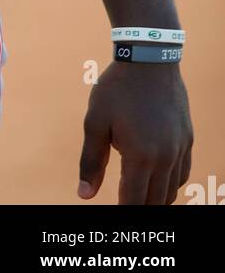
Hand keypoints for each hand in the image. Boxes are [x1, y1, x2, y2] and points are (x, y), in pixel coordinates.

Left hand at [78, 61, 192, 204]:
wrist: (149, 59)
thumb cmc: (116, 89)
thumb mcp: (95, 121)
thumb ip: (90, 161)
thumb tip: (84, 195)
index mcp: (140, 155)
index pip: (133, 201)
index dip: (123, 211)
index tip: (113, 213)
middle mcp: (165, 157)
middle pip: (155, 201)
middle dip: (139, 208)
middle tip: (124, 205)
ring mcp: (179, 149)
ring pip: (171, 191)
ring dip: (156, 199)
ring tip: (138, 198)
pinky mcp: (187, 139)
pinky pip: (182, 174)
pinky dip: (170, 184)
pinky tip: (157, 179)